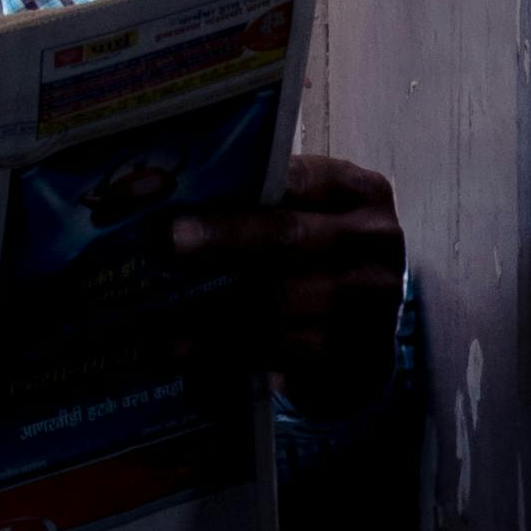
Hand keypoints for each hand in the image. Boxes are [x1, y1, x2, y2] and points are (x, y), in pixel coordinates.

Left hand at [167, 153, 407, 420]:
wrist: (371, 326)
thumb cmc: (322, 256)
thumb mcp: (313, 216)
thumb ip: (265, 203)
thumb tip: (173, 198)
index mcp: (358, 192)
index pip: (297, 179)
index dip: (240, 185)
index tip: (184, 193)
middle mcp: (372, 242)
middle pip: (288, 235)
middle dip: (222, 238)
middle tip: (165, 243)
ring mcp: (369, 300)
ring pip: (279, 301)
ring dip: (211, 309)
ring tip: (158, 314)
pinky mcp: (354, 352)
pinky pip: (279, 350)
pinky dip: (224, 351)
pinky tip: (181, 352)